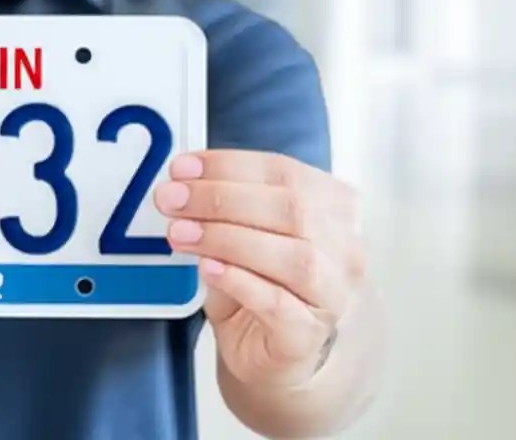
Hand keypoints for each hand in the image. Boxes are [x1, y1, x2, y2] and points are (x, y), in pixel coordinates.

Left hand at [155, 151, 366, 388]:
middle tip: (172, 199)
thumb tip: (181, 183)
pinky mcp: (309, 333)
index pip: (284, 172)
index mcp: (332, 207)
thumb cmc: (259, 283)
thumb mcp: (242, 232)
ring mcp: (332, 293)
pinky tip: (208, 268)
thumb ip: (223, 206)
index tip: (182, 168)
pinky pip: (279, 303)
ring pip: (292, 256)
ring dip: (227, 238)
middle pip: (290, 209)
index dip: (229, 166)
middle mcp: (343, 247)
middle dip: (220, 199)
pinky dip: (239, 280)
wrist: (268, 350)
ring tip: (181, 233)